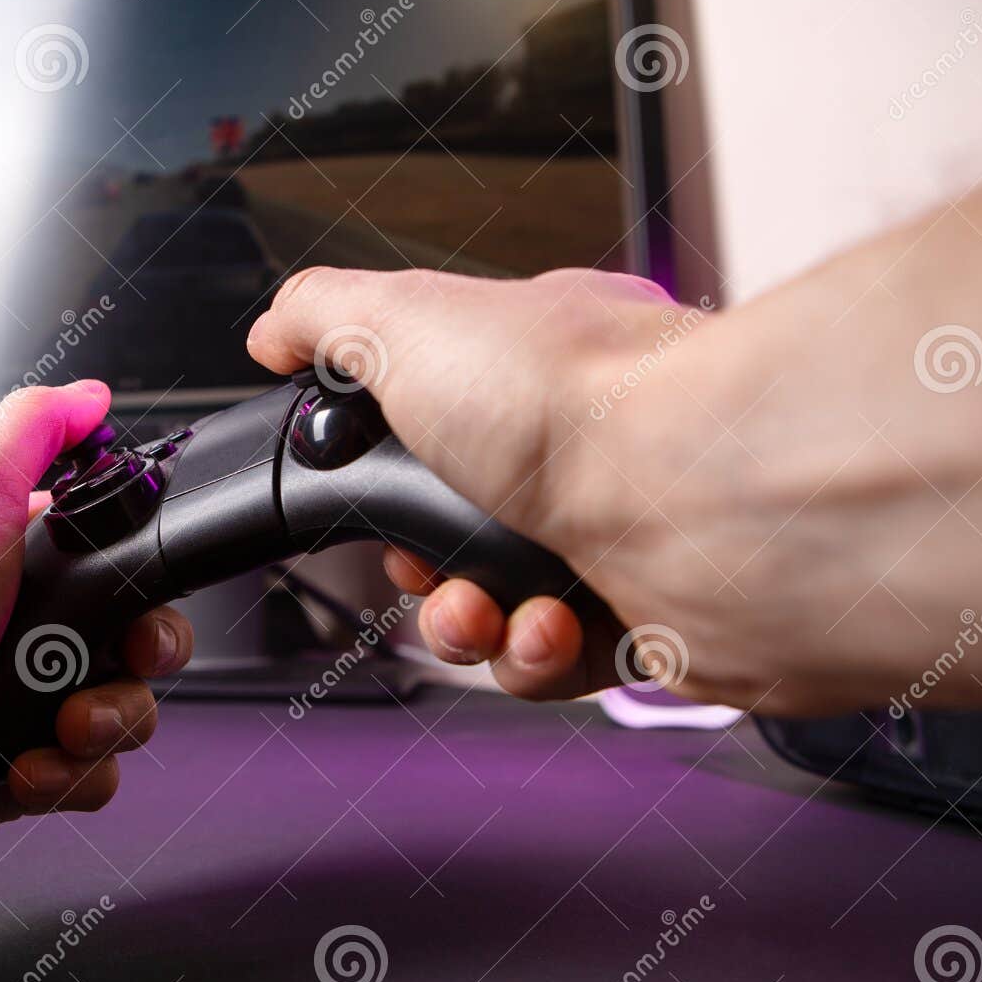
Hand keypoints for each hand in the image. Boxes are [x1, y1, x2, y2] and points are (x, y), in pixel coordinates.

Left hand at [0, 382, 191, 899]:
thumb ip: (36, 427)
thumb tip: (88, 396)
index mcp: (8, 564)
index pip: (115, 562)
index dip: (144, 579)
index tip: (141, 590)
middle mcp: (12, 635)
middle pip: (138, 644)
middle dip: (140, 659)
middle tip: (107, 657)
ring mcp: (13, 709)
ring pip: (123, 718)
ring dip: (106, 723)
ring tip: (56, 721)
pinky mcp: (8, 778)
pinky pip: (85, 782)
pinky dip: (66, 777)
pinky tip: (21, 765)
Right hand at [248, 244, 981, 715]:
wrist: (706, 505)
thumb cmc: (579, 402)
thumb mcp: (402, 318)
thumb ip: (322, 318)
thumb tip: (274, 329)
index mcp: (533, 364)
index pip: (434, 417)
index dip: (383, 466)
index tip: (364, 485)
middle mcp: (583, 445)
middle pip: (453, 529)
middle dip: (415, 565)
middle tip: (421, 560)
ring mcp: (619, 536)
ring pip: (496, 609)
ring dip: (464, 624)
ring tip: (480, 610)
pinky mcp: (651, 620)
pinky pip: (558, 663)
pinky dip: (535, 657)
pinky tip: (545, 628)